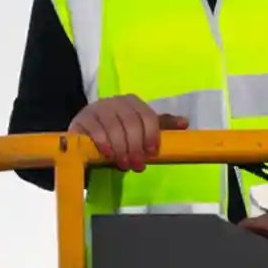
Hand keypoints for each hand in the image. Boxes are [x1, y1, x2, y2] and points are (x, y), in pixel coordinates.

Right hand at [68, 95, 188, 171]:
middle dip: (136, 146)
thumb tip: (185, 122)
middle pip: (131, 122)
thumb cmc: (118, 134)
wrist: (86, 137)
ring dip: (121, 149)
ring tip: (124, 164)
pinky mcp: (82, 119)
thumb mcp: (139, 131)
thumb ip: (160, 126)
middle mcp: (115, 101)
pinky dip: (104, 143)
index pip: (147, 116)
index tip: (152, 153)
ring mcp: (97, 108)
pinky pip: (95, 130)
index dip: (151, 135)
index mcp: (133, 102)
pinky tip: (108, 154)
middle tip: (138, 165)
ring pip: (114, 127)